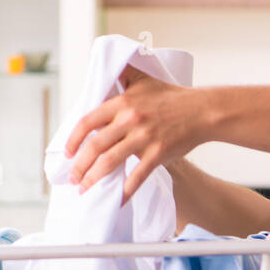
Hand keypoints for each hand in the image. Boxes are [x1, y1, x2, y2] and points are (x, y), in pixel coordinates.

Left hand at [64, 64, 205, 204]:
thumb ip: (121, 75)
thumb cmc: (172, 97)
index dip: (73, 140)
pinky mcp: (157, 153)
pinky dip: (125, 191)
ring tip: (84, 190)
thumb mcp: (142, 79)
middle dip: (79, 166)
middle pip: (94, 146)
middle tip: (72, 179)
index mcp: (121, 103)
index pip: (87, 122)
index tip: (68, 153)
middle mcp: (129, 119)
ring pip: (109, 162)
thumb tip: (103, 67)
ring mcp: (143, 137)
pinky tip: (117, 201)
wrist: (201, 111)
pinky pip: (137, 176)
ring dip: (93, 179)